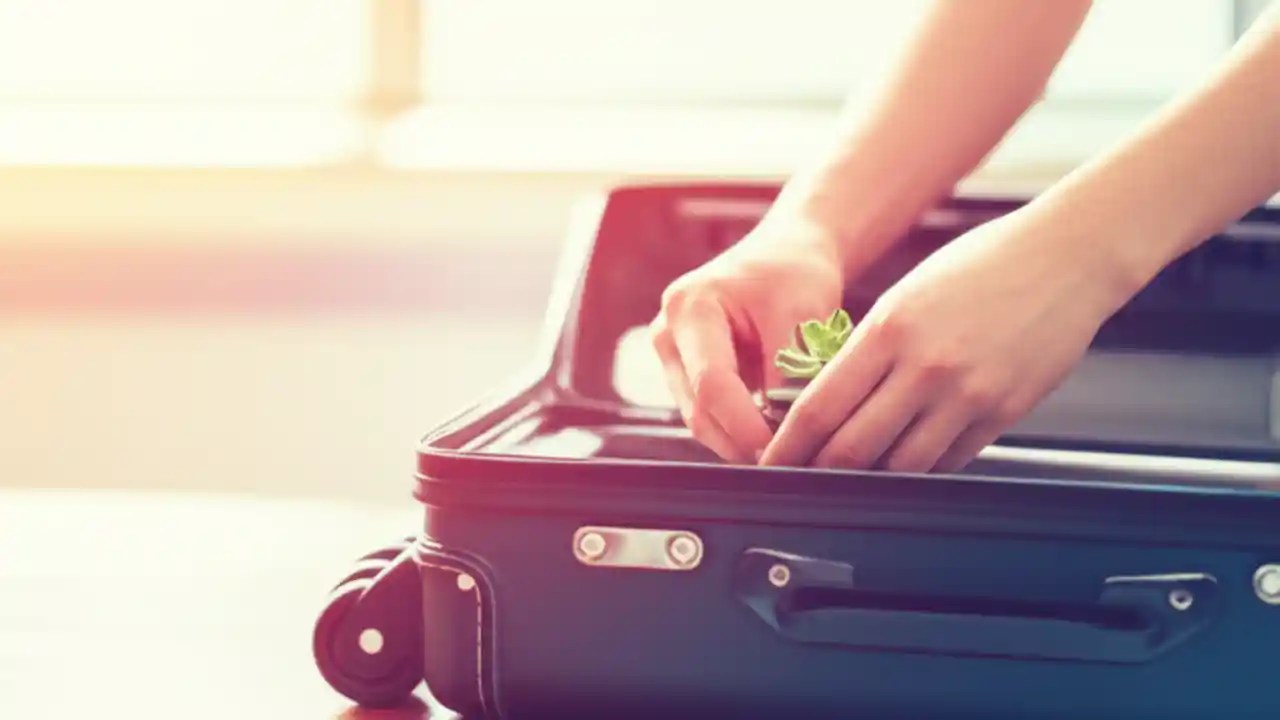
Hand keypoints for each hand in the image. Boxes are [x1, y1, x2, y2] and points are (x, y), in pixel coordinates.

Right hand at [650, 215, 844, 462]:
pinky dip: (737, 426)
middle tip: (786, 458)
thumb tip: (786, 428)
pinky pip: (707, 411)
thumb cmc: (794, 271)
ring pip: (699, 417)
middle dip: (740, 440)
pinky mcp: (683, 369)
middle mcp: (668, 332)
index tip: (777, 450)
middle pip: (697, 409)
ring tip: (782, 446)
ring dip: (738, 438)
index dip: (744, 425)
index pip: (711, 383)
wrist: (786, 252)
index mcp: (690, 307)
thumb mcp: (802, 314)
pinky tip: (769, 431)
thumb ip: (789, 371)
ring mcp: (672, 353)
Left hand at [760, 207, 1132, 472]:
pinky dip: (922, 469)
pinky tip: (908, 464)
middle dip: (820, 472)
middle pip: (853, 448)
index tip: (772, 461)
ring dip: (872, 479)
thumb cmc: (981, 266)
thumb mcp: (905, 296)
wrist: (1065, 256)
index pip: (819, 407)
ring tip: (854, 479)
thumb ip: (867, 350)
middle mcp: (925, 367)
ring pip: (901, 466)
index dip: (788, 445)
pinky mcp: (1003, 412)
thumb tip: (829, 403)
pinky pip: (949, 461)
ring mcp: (967, 395)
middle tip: (805, 481)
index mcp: (889, 329)